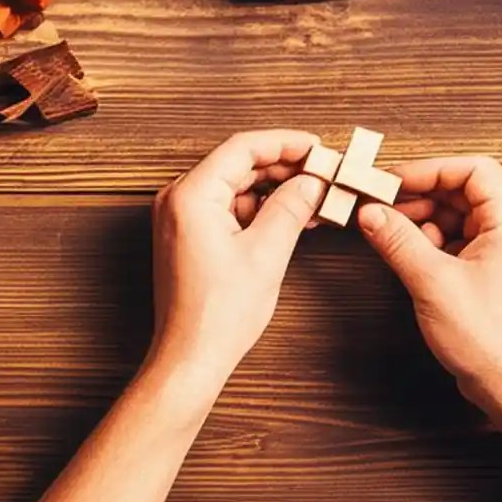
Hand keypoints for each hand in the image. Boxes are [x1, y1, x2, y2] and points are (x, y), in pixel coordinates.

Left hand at [150, 130, 326, 380]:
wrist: (190, 358)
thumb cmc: (218, 314)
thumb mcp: (266, 253)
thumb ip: (291, 207)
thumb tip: (312, 181)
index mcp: (191, 196)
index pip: (242, 148)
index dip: (285, 143)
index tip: (317, 147)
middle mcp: (178, 200)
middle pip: (238, 164)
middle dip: (283, 166)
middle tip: (323, 171)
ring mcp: (180, 218)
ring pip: (235, 186)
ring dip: (274, 189)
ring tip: (315, 195)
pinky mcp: (188, 236)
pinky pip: (227, 208)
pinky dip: (259, 209)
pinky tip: (292, 215)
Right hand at [356, 157, 501, 420]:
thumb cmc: (488, 338)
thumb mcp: (433, 281)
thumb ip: (398, 240)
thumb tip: (370, 212)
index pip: (474, 169)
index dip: (431, 169)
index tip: (394, 181)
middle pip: (462, 190)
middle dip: (420, 194)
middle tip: (381, 203)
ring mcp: (500, 252)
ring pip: (455, 215)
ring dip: (421, 218)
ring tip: (388, 229)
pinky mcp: (486, 272)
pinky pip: (455, 239)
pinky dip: (428, 240)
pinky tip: (405, 252)